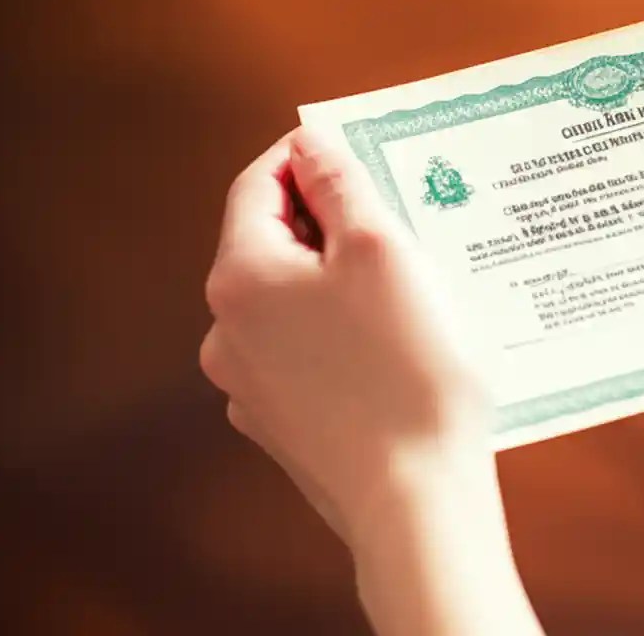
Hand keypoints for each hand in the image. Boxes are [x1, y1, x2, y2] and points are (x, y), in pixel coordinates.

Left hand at [200, 128, 488, 543]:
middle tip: (397, 217)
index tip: (351, 148)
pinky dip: (342, 335)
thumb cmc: (407, 369)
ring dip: (339, 282)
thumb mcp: (383, 250)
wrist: (416, 499)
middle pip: (273, 247)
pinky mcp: (284, 425)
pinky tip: (395, 346)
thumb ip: (340, 184)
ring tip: (409, 287)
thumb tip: (311, 143)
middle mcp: (227, 332)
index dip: (304, 157)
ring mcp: (250, 385)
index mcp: (241, 279)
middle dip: (331, 223)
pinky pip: (307, 355)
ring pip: (292, 305)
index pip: (257, 187)